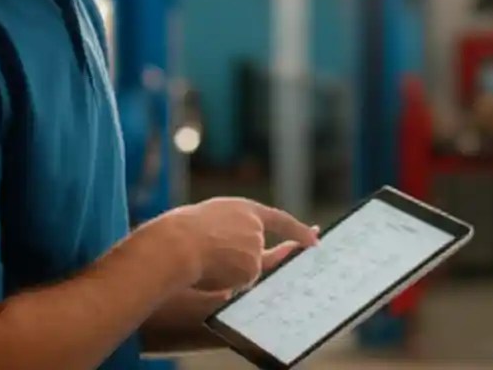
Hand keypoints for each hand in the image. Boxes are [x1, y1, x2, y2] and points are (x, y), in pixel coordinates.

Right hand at [163, 198, 317, 292]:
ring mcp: (255, 247)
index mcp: (243, 209)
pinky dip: (225, 283)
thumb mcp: (208, 222)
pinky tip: (210, 273)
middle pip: (265, 254)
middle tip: (300, 253)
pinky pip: (239, 283)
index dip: (297, 230)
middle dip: (282, 256)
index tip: (315, 236)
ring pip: (246, 272)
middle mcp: (255, 227)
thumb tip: (232, 261)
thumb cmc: (181, 233)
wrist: (177, 244)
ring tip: (204, 263)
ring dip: (228, 274)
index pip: (279, 219)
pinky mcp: (252, 267)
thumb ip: (227, 233)